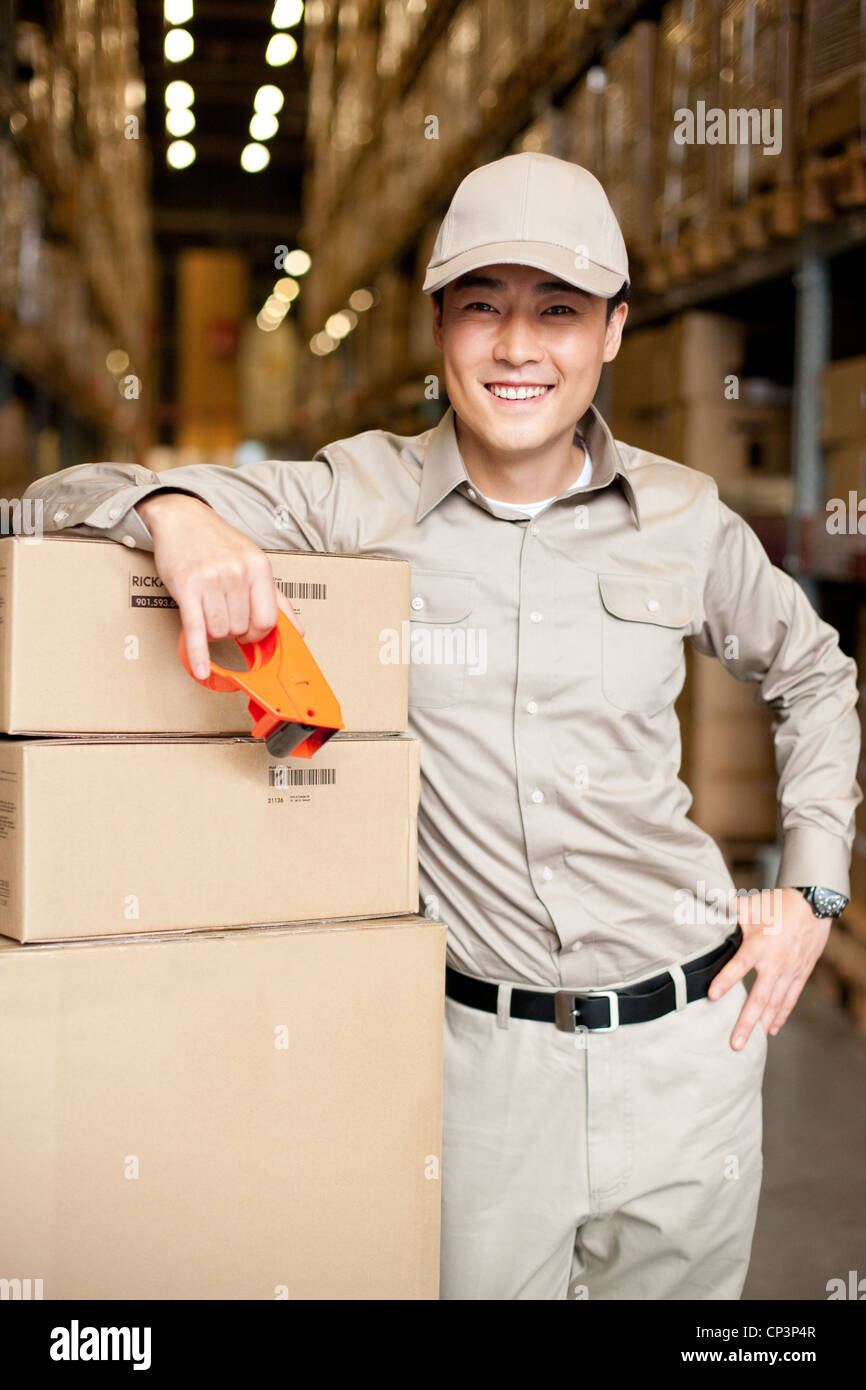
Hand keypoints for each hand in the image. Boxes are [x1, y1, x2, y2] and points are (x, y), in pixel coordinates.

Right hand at [134, 493, 304, 678]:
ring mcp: (212, 579)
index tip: (249, 633)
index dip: (258, 634)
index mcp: (259, 567)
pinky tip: (200, 668)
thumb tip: (298, 631)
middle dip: (231, 630)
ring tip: (208, 614)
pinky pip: (196, 629)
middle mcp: (238, 573)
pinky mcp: (187, 587)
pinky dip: (198, 653)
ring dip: (213, 632)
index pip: (268, 620)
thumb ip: (276, 598)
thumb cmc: (218, 542)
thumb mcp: (253, 562)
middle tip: (222, 615)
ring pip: (219, 631)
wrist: (182, 518)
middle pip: (241, 628)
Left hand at [707, 888, 830, 1049]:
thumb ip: (725, 912)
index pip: (740, 965)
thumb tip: (698, 907)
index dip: (726, 980)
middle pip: (760, 997)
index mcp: (760, 945)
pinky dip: (781, 1015)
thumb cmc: (776, 905)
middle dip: (747, 1021)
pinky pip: (790, 999)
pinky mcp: (801, 974)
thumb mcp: (750, 906)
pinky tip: (770, 1030)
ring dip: (762, 1024)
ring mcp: (790, 971)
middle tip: (736, 1043)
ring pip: (775, 1003)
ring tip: (750, 1042)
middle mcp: (776, 962)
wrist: (813, 905)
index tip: (712, 995)